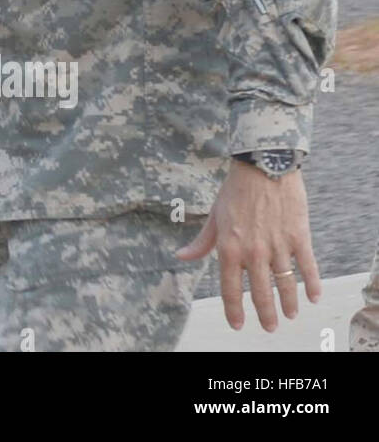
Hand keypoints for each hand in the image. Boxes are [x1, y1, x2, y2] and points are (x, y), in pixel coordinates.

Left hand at [176, 161, 321, 330]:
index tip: (237, 324)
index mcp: (229, 248)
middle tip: (269, 327)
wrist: (262, 166)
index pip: (229, 288)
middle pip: (260, 293)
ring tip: (289, 316)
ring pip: (285, 285)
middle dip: (265, 314)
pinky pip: (307, 267)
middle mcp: (253, 252)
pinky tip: (313, 297)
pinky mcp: (298, 237)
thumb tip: (181, 257)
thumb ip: (202, 241)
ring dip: (288, 304)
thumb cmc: (235, 190)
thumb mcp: (214, 216)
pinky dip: (312, 284)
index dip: (233, 310)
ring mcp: (277, 246)